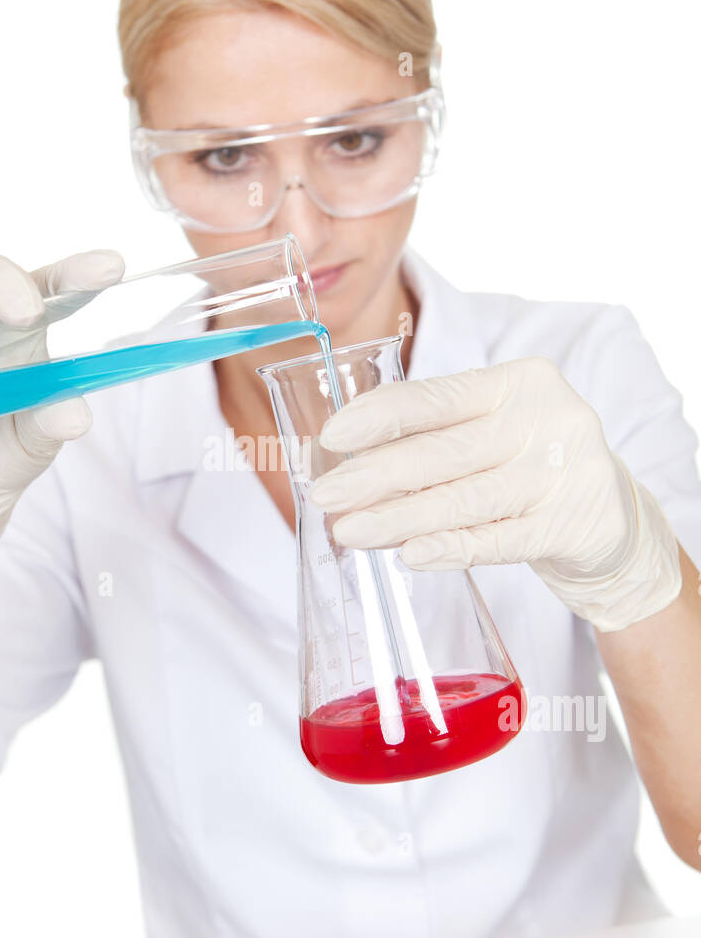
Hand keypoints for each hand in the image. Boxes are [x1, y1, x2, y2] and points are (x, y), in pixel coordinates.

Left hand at [309, 356, 681, 631]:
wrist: (612, 519)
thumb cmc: (530, 467)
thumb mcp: (493, 433)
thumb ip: (434, 440)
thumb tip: (347, 465)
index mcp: (519, 382)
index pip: (437, 396)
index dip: (380, 416)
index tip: (331, 437)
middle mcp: (546, 420)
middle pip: (445, 451)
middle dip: (375, 476)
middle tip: (325, 497)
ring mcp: (564, 474)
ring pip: (464, 499)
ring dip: (398, 518)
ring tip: (350, 532)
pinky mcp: (572, 525)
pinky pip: (498, 540)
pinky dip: (450, 547)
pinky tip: (410, 555)